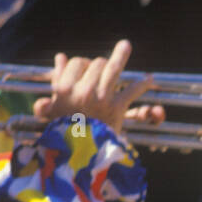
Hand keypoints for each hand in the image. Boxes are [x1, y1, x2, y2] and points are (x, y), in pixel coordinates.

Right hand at [31, 40, 154, 136]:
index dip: (82, 64)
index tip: (86, 68)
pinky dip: (141, 84)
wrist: (81, 156)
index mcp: (64, 89)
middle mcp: (83, 90)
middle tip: (102, 71)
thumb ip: (56, 82)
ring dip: (120, 55)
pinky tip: (148, 80)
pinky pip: (131, 90)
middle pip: (95, 64)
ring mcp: (101, 98)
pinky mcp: (117, 107)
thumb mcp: (53, 109)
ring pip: (112, 68)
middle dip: (99, 65)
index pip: (75, 62)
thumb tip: (60, 57)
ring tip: (125, 45)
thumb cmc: (65, 132)